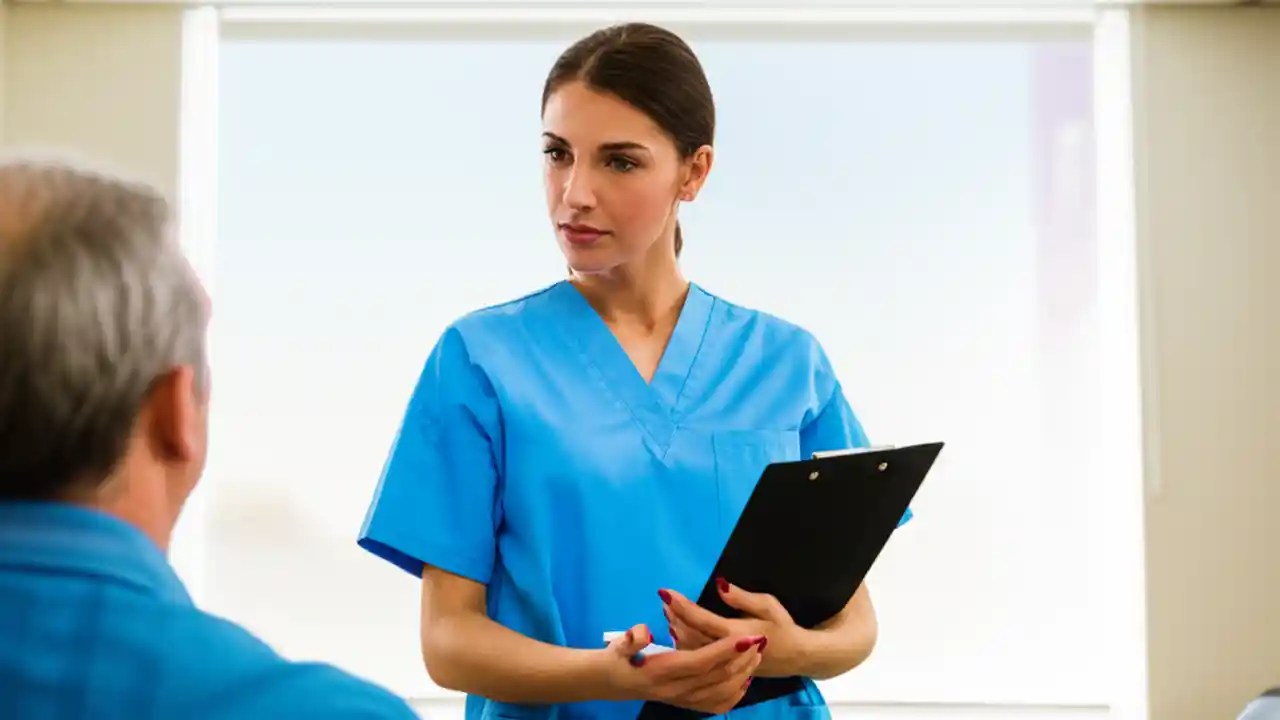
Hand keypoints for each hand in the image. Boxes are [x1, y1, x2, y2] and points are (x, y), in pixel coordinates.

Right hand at [600, 622, 764, 714]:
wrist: (611, 682)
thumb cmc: (618, 656)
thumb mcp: (619, 644)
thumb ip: (632, 638)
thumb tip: (643, 634)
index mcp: (662, 671)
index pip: (701, 661)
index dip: (725, 650)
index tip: (746, 636)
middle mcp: (676, 689)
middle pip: (717, 677)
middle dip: (742, 659)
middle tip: (759, 641)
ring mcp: (682, 699)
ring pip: (721, 692)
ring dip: (742, 674)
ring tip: (757, 656)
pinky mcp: (686, 704)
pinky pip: (715, 705)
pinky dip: (734, 695)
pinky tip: (745, 681)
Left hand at [660, 580, 803, 677]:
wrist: (795, 657)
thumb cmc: (782, 627)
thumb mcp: (768, 605)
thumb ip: (742, 598)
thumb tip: (720, 585)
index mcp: (736, 633)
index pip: (702, 619)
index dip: (682, 606)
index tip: (665, 592)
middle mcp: (725, 650)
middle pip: (691, 636)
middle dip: (675, 617)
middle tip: (664, 601)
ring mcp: (723, 662)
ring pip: (691, 649)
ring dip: (677, 630)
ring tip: (668, 613)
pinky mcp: (722, 668)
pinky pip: (697, 658)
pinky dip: (685, 644)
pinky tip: (679, 633)